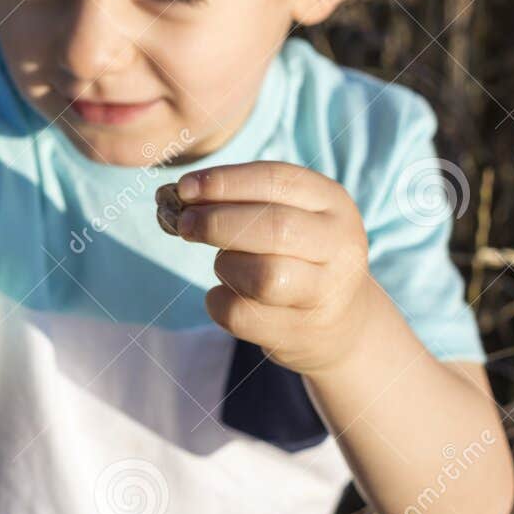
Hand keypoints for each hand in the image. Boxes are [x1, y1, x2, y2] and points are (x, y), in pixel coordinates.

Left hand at [166, 161, 377, 375]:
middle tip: (184, 224)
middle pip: (273, 227)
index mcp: (333, 202)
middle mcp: (340, 245)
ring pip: (263, 276)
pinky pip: (242, 315)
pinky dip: (218, 302)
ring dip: (226, 266)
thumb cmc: (295, 255)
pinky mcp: (302, 333)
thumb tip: (172, 196)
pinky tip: (225, 295)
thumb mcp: (286, 215)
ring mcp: (327, 293)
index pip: (276, 180)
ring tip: (225, 266)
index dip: (224, 181)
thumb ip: (239, 201)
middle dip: (216, 222)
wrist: (340, 322)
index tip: (184, 187)